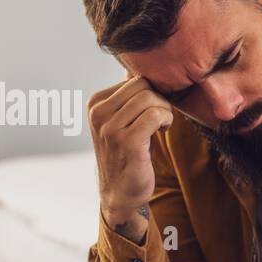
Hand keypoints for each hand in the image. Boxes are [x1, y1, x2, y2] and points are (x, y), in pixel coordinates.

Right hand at [88, 75, 173, 240]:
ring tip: (162, 125)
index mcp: (96, 103)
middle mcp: (98, 113)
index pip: (134, 78)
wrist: (121, 193)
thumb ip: (129, 96)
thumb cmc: (128, 154)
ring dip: (165, 110)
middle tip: (162, 118)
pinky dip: (166, 119)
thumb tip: (135, 68)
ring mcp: (110, 128)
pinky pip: (155, 114)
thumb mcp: (123, 121)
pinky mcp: (126, 141)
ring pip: (150, 98)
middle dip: (160, 99)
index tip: (153, 111)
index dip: (152, 92)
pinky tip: (163, 130)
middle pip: (143, 85)